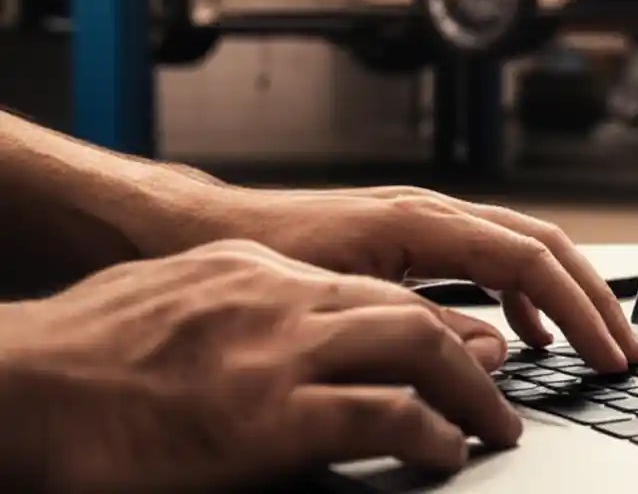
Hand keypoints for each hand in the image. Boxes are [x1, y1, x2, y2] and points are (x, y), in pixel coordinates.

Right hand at [0, 240, 521, 493]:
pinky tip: (444, 454)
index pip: (378, 292)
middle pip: (414, 313)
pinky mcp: (269, 418)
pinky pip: (384, 417)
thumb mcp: (178, 301)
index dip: (435, 324)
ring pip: (419, 348)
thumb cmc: (84, 354)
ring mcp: (279, 355)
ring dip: (470, 394)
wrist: (19, 386)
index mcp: (262, 275)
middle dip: (472, 355)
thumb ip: (252, 306)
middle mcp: (283, 300)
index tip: (467, 352)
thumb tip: (310, 331)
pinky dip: (429, 436)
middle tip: (499, 393)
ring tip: (493, 428)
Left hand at [188, 185, 637, 372]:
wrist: (201, 230)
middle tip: (625, 353)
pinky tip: (527, 333)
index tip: (608, 355)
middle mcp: (434, 214)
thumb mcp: (339, 302)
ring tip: (593, 346)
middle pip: (543, 247)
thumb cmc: (258, 257)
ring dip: (566, 296)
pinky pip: (492, 262)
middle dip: (593, 299)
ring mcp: (426, 223)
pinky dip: (524, 296)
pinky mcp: (415, 241)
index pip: (530, 259)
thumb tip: (496, 348)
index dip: (579, 309)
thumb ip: (420, 323)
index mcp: (423, 223)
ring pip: (523, 250)